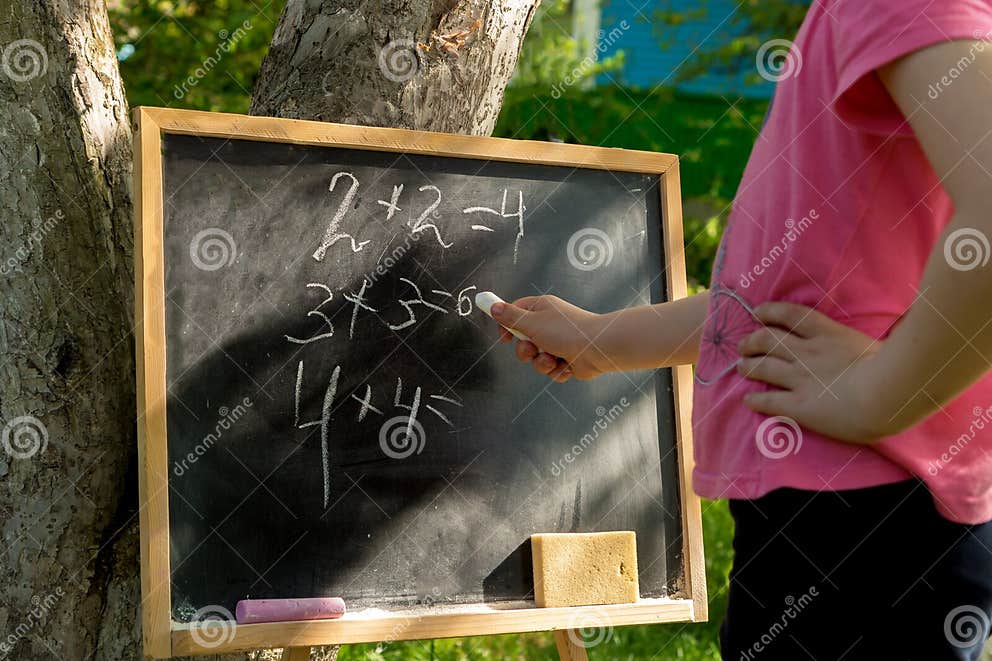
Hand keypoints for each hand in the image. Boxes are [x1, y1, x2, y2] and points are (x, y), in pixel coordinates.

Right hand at [489, 295, 607, 381]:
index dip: (507, 325)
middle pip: (524, 340)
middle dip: (526, 350)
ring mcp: (560, 342)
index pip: (516, 312)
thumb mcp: (532, 322)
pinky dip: (557, 370)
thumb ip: (510, 317)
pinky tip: (567, 366)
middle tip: (532, 349)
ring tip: (553, 359)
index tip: (503, 338)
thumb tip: (492, 306)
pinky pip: (552, 369)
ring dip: (542, 363)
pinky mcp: (568, 359)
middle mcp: (550, 324)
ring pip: (537, 358)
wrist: (599, 348)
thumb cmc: (567, 331)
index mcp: (542, 308)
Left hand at [737, 302, 889, 443]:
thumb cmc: (893, 367)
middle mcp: (808, 353)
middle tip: (743, 345)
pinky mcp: (799, 405)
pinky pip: (770, 401)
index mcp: (828, 334)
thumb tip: (867, 344)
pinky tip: (747, 401)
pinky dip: (755, 400)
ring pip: (763, 367)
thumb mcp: (876, 343)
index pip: (791, 315)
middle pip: (769, 339)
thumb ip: (862, 343)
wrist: (887, 392)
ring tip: (740, 366)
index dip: (771, 311)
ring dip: (748, 366)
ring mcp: (801, 378)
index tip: (758, 312)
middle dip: (751, 340)